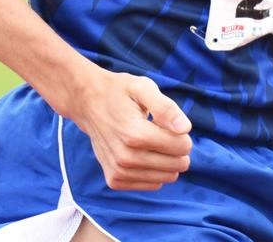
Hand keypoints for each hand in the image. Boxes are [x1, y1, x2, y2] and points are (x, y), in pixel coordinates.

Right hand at [66, 71, 194, 190]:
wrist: (87, 103)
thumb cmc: (118, 93)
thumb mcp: (143, 87)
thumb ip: (166, 108)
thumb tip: (185, 129)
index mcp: (135, 134)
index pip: (183, 147)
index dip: (181, 133)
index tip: (165, 122)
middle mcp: (125, 158)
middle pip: (177, 164)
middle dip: (175, 148)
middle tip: (158, 131)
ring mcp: (118, 171)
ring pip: (167, 177)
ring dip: (164, 160)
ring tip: (147, 141)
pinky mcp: (114, 180)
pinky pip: (152, 185)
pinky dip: (153, 171)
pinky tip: (140, 153)